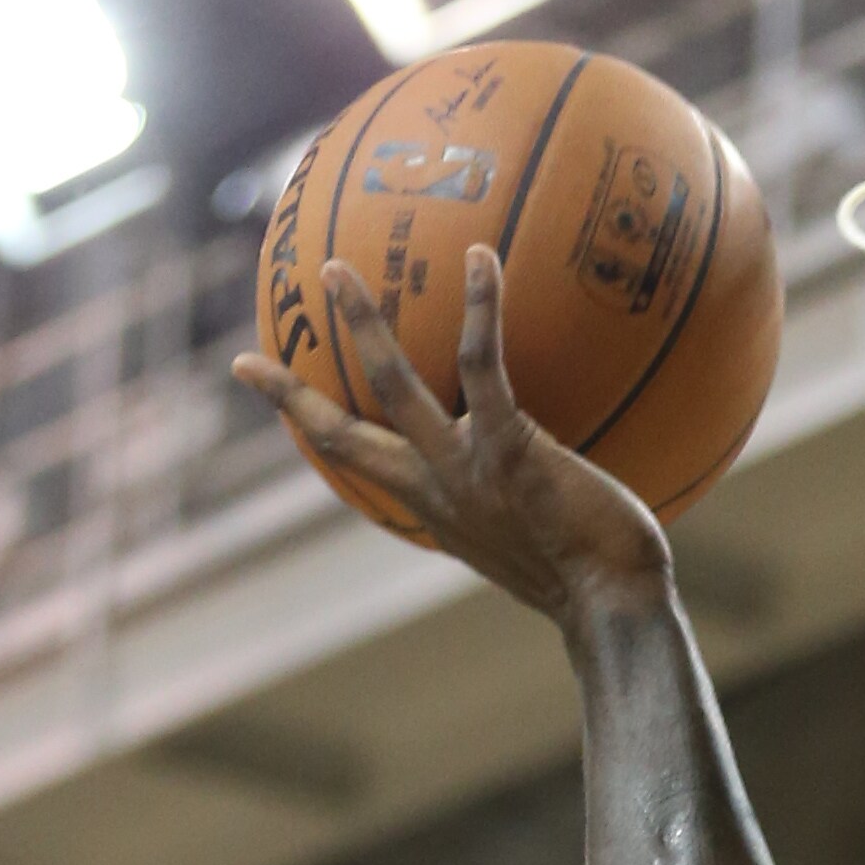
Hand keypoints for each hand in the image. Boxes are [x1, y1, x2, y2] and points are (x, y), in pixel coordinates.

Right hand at [236, 249, 671, 628]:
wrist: (613, 608)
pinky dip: (480, 308)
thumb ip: (511, 491)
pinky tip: (480, 256)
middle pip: (343, 438)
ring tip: (336, 269)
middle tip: (251, 354)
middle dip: (292, 398)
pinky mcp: (509, 449)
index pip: (358, 468)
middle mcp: (436, 490)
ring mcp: (467, 469)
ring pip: (393, 390)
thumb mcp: (533, 531)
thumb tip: (529, 458)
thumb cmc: (593, 573)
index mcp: (434, 509)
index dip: (309, 433)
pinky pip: (484, 367)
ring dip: (361, 327)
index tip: (269, 404)